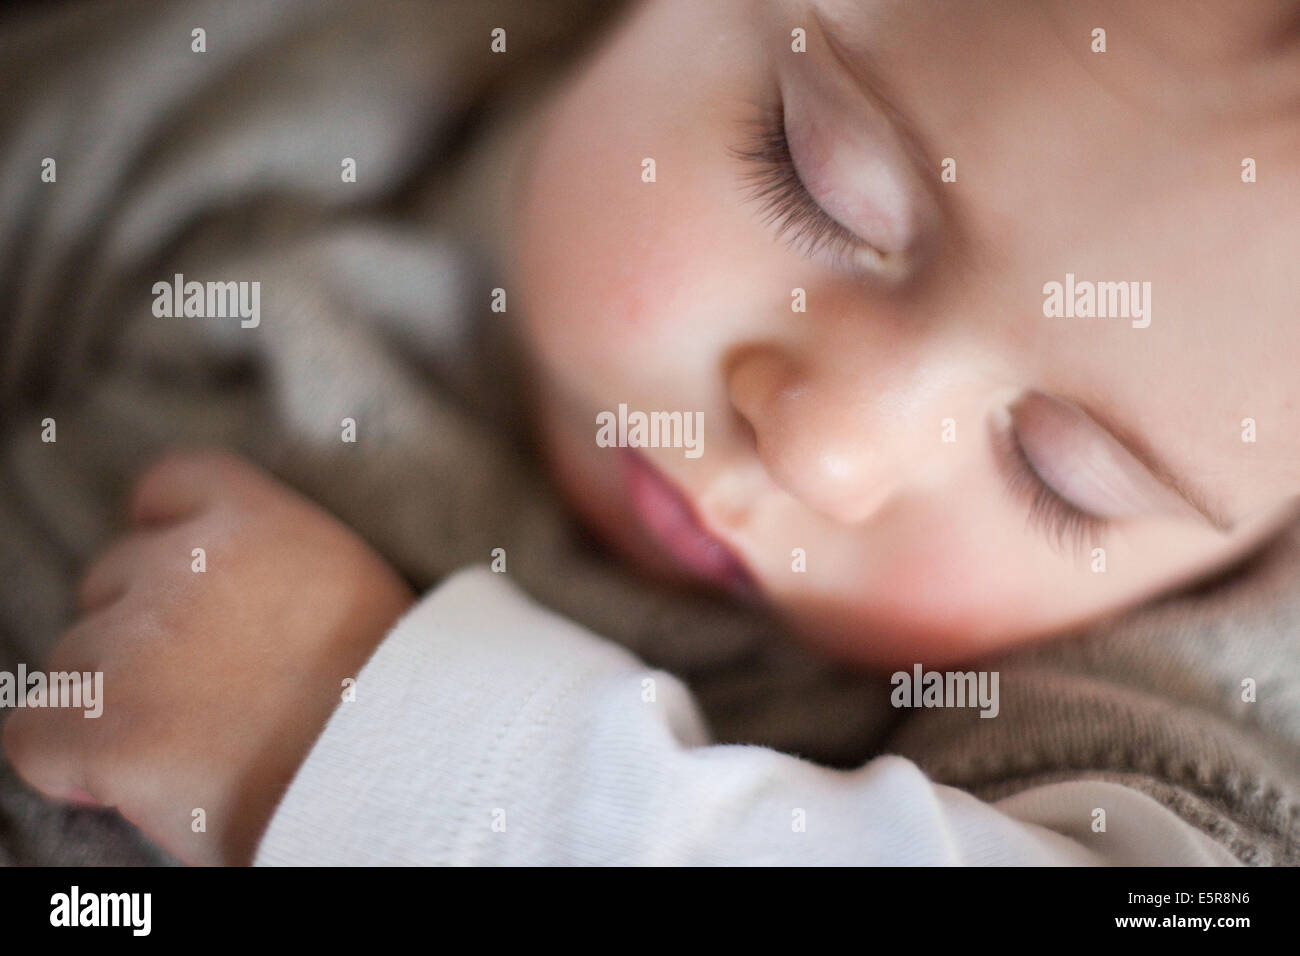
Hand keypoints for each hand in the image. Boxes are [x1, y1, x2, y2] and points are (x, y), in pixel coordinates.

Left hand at [2, 449, 414, 864]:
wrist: (398, 777)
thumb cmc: (392, 702)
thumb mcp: (354, 595)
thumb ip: (285, 571)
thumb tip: (235, 602)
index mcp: (261, 524)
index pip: (171, 484)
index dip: (161, 531)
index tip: (179, 577)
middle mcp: (188, 564)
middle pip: (111, 579)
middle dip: (139, 633)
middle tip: (202, 691)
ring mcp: (137, 644)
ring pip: (75, 660)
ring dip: (113, 702)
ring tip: (190, 746)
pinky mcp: (104, 729)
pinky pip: (35, 736)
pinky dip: (71, 763)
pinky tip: (134, 779)